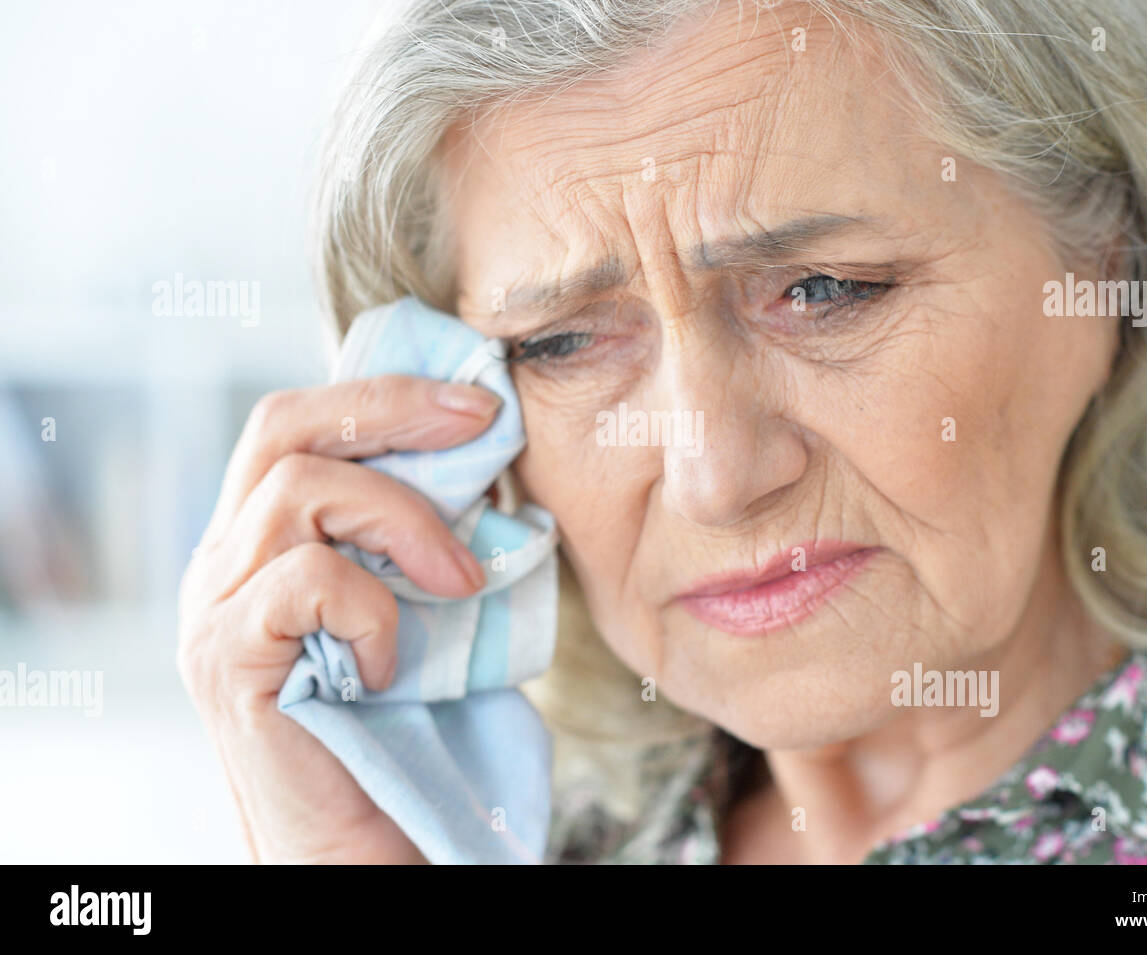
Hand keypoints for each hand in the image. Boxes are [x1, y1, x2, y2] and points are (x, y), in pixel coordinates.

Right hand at [177, 374, 499, 862]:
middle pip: (282, 425)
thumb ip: (424, 530)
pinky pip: (304, 578)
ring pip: (297, 488)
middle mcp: (223, 561)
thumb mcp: (421, 601)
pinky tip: (393, 665)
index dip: (388, 397)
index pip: (304, 422)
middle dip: (392, 409)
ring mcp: (214, 607)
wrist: (368, 841)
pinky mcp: (226, 657)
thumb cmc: (405, 727)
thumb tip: (487, 450)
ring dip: (405, 521)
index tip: (481, 404)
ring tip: (461, 583)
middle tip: (481, 425)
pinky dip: (373, 608)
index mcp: (265, 539)